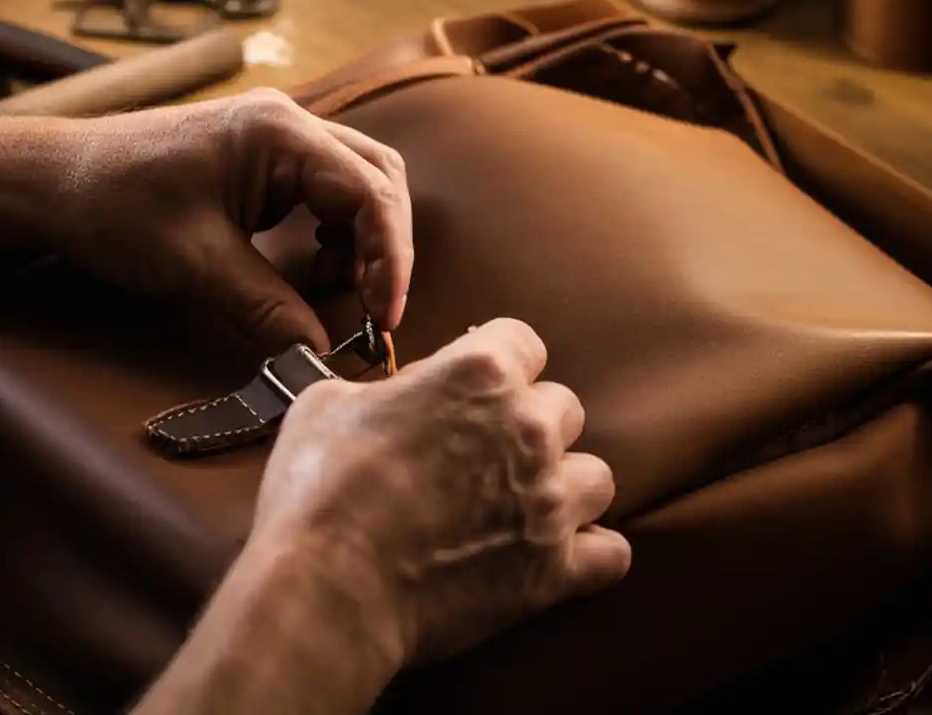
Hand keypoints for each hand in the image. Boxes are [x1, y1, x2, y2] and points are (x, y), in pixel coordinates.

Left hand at [50, 88, 412, 353]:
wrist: (53, 182)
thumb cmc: (114, 206)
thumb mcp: (196, 265)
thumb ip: (266, 310)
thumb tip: (316, 355)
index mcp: (278, 134)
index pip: (370, 193)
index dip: (388, 260)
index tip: (380, 318)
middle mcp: (287, 125)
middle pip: (377, 180)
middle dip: (383, 249)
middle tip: (371, 309)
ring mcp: (274, 140)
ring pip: (357, 186)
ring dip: (360, 242)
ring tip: (336, 290)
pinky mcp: (260, 162)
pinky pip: (324, 194)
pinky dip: (334, 236)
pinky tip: (311, 269)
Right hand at [250, 318, 631, 663]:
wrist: (329, 590)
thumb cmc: (319, 491)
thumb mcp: (325, 405)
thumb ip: (376, 388)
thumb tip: (388, 397)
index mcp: (479, 373)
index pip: (522, 341)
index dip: (496, 362)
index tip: (474, 387)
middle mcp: (529, 429)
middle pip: (563, 408)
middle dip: (528, 425)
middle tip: (483, 454)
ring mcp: (550, 502)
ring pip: (596, 478)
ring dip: (564, 486)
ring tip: (522, 505)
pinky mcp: (555, 570)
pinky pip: (612, 553)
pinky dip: (589, 554)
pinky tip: (557, 554)